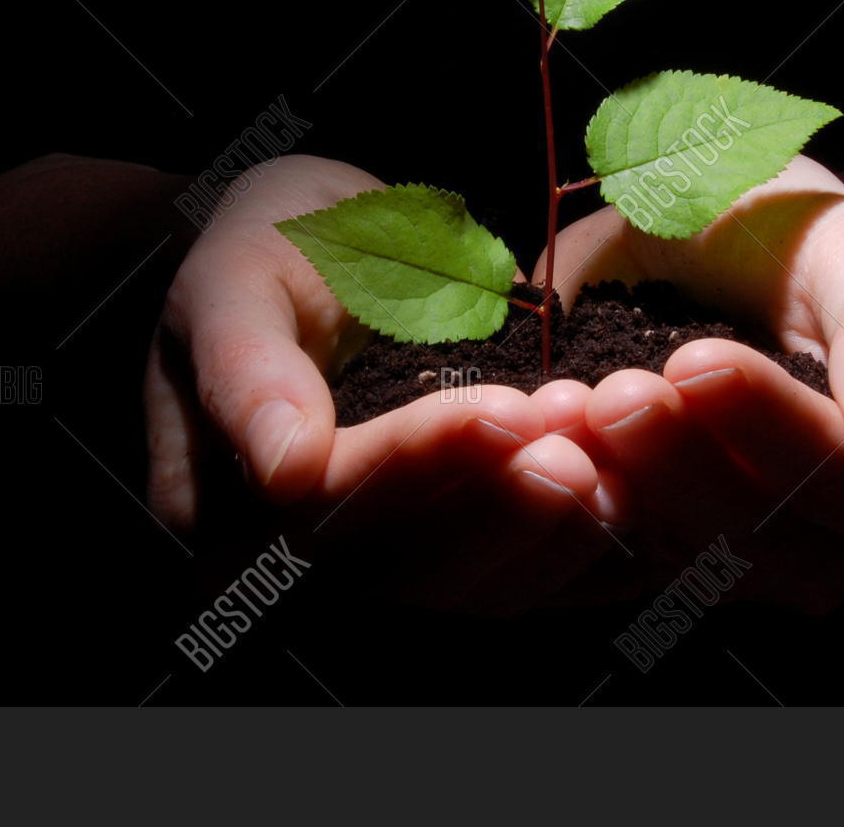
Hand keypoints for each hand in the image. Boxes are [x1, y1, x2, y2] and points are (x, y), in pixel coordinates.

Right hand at [143, 155, 616, 611]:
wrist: (332, 249)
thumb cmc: (270, 249)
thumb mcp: (234, 279)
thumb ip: (246, 369)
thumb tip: (283, 469)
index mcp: (218, 508)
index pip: (323, 506)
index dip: (416, 462)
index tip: (506, 409)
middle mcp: (292, 566)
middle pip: (400, 573)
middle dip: (497, 512)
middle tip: (580, 454)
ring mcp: (374, 568)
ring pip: (463, 593)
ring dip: (546, 539)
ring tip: (613, 472)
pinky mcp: (445, 556)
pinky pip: (507, 579)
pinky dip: (568, 548)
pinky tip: (626, 500)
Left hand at [537, 155, 843, 608]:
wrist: (716, 248)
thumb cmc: (806, 246)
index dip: (775, 431)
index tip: (699, 360)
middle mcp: (820, 551)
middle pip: (755, 540)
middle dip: (679, 463)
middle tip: (617, 391)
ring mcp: (725, 561)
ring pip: (668, 556)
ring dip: (611, 486)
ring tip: (562, 407)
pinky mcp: (642, 550)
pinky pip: (602, 554)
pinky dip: (563, 502)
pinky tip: (534, 434)